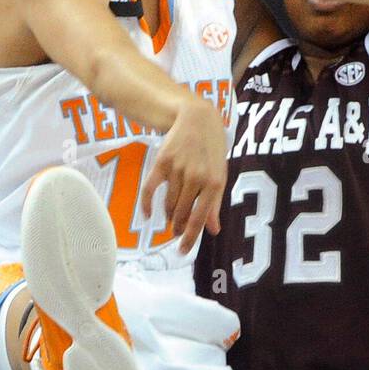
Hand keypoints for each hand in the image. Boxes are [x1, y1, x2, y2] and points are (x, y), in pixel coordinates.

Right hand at [141, 96, 228, 253]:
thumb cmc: (212, 150)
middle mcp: (196, 177)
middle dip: (177, 227)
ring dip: (168, 215)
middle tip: (175, 233)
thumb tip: (213, 230)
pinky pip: (150, 189)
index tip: (183, 251)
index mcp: (215, 182)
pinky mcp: (161, 162)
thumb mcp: (221, 174)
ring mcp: (177, 170)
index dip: (191, 237)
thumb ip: (215, 204)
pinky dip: (148, 204)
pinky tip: (149, 214)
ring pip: (168, 203)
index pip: (200, 217)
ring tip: (170, 218)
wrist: (198, 119)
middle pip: (181, 213)